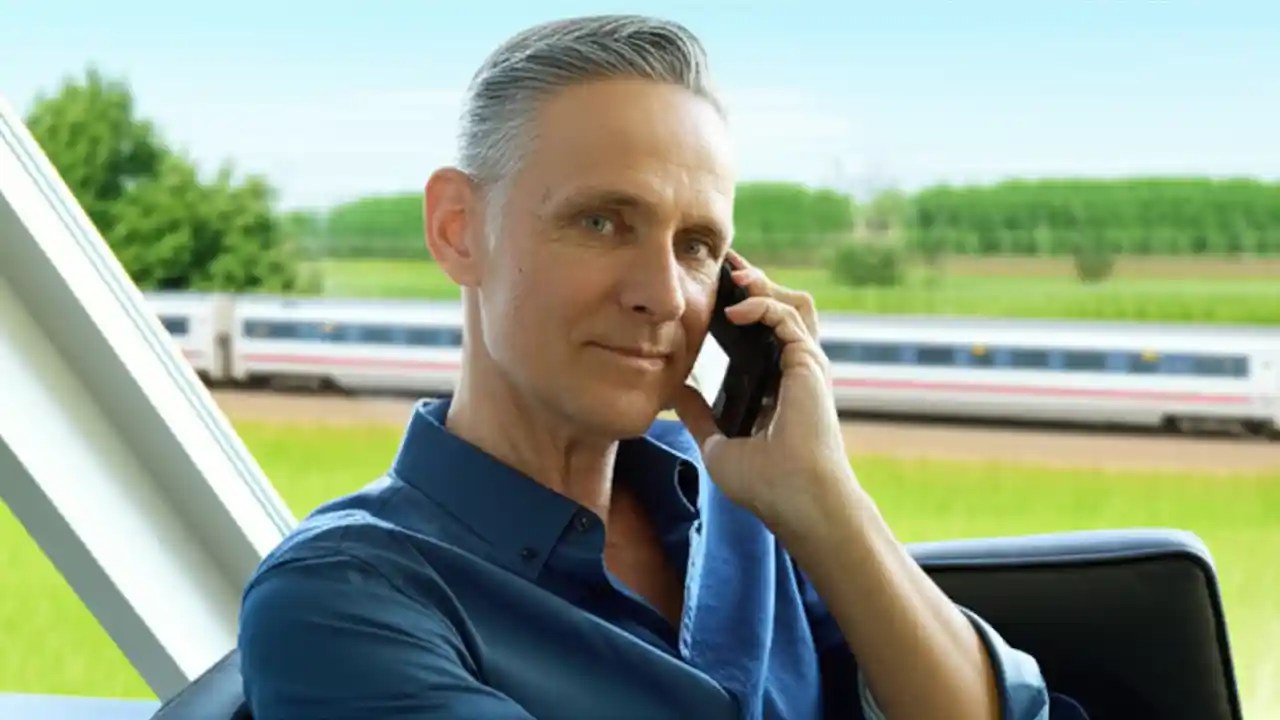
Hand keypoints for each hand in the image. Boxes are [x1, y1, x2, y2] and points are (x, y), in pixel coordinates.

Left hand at [671, 251, 855, 530]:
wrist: (796, 500)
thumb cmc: (766, 485)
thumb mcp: (718, 444)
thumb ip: (701, 415)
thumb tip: (676, 391)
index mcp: (779, 386)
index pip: (764, 332)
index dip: (742, 306)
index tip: (712, 291)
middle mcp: (797, 371)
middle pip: (783, 307)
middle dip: (756, 283)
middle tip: (724, 267)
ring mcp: (807, 365)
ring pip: (793, 302)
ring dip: (764, 285)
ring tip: (734, 276)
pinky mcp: (809, 363)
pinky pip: (787, 317)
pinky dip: (762, 304)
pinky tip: (734, 309)